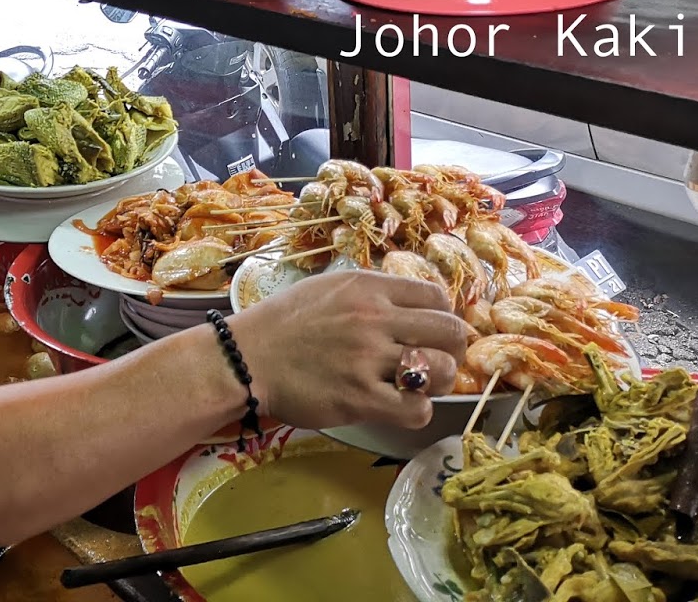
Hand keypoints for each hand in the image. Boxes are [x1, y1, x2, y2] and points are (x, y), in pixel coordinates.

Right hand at [226, 270, 470, 429]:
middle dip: (451, 349)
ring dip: (436, 381)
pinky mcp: (360, 398)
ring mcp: (367, 359)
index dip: (441, 317)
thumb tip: (411, 305)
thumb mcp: (328, 288)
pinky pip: (418, 409)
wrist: (246, 357)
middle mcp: (373, 318)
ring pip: (441, 370)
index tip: (430, 332)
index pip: (437, 297)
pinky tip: (398, 406)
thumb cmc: (284, 323)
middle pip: (450, 331)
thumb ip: (371, 293)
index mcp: (367, 288)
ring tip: (416, 385)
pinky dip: (417, 410)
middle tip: (434, 361)